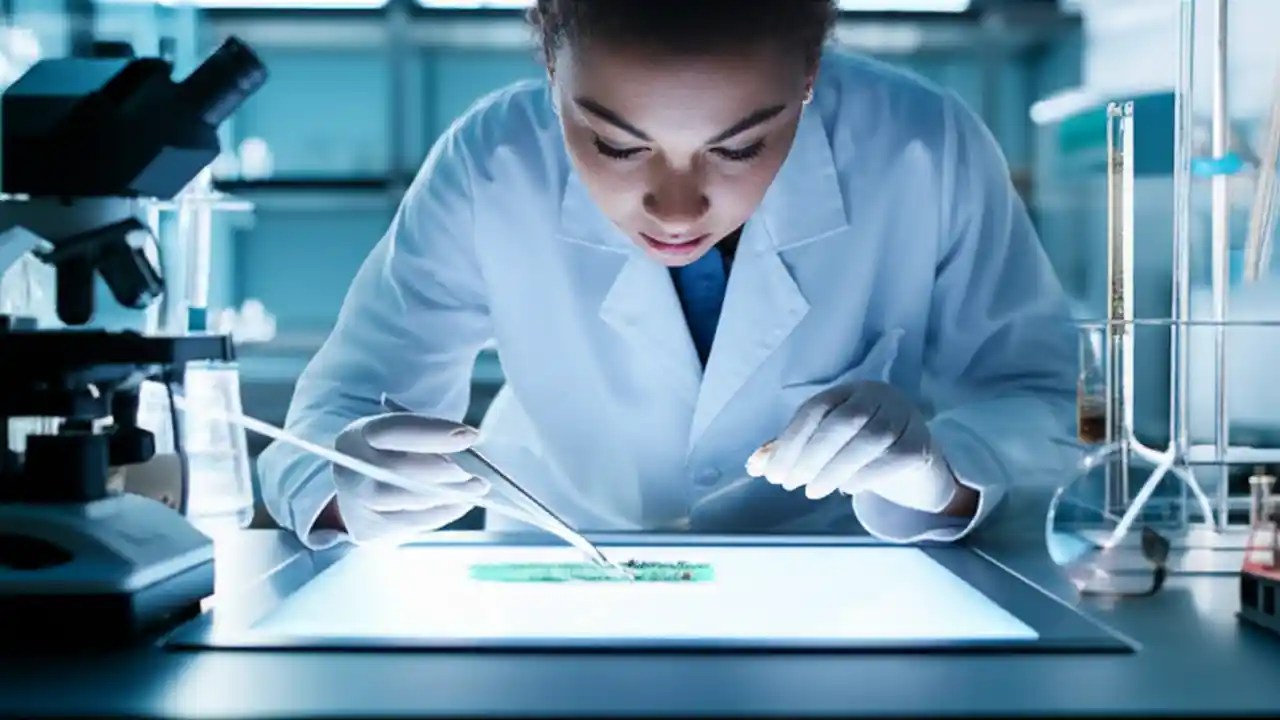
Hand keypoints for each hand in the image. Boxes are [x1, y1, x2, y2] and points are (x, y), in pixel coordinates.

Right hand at [332, 413, 489, 543]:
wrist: (363, 486)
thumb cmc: (393, 454)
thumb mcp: (403, 434)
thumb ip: (429, 435)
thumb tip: (468, 443)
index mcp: (356, 436)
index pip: (392, 431)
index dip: (433, 434)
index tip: (470, 436)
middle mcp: (348, 470)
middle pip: (397, 471)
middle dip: (444, 471)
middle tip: (478, 472)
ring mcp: (354, 504)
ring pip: (406, 501)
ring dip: (449, 494)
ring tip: (476, 487)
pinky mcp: (368, 531)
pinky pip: (412, 524)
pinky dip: (442, 513)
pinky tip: (461, 503)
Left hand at [747, 381, 960, 513]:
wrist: (912, 459)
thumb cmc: (857, 447)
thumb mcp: (822, 444)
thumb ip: (789, 451)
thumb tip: (754, 465)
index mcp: (847, 390)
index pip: (815, 409)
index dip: (790, 441)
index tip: (772, 473)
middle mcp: (877, 396)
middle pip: (843, 421)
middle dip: (811, 455)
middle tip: (790, 484)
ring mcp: (902, 417)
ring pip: (870, 439)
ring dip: (835, 468)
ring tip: (813, 491)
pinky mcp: (920, 444)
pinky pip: (893, 457)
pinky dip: (866, 474)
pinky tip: (846, 489)